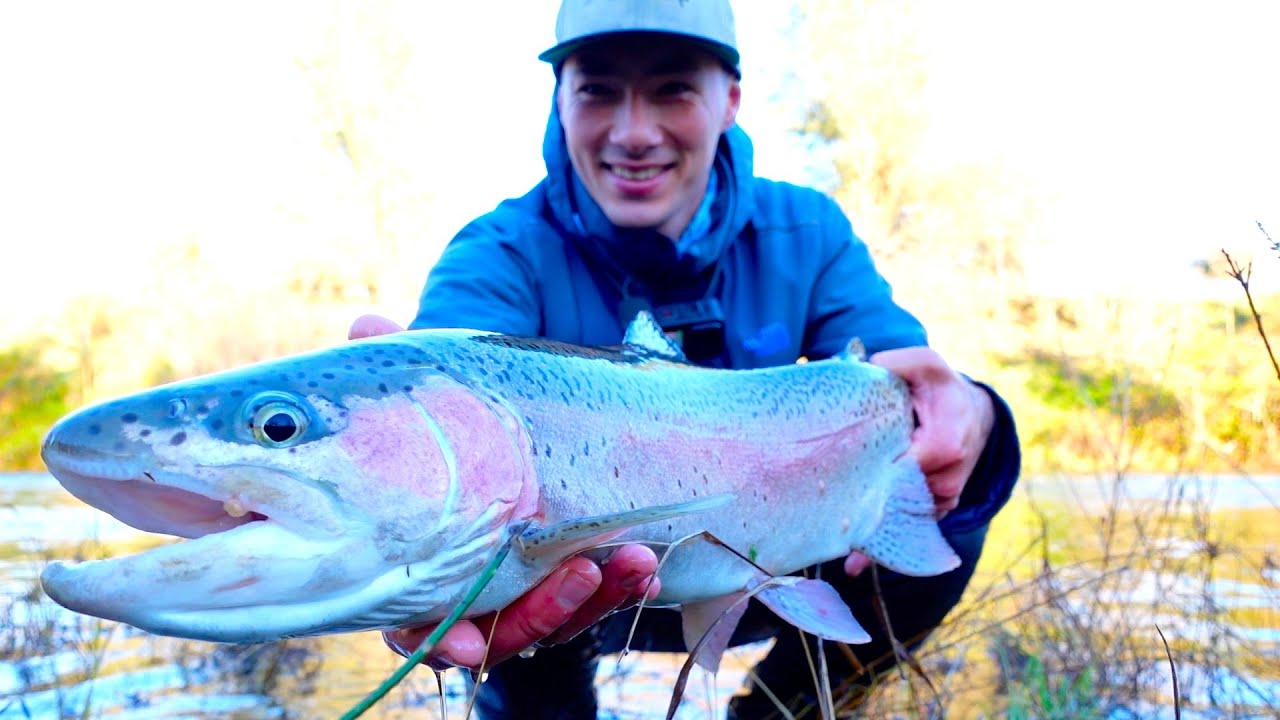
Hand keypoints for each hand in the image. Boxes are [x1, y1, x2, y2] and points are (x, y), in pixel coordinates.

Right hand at [348, 315, 662, 667]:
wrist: (527, 416)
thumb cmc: (462, 414)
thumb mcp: (442, 390)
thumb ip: (407, 370)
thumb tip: (367, 323)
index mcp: (421, 562)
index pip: (421, 623)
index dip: (442, 639)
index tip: (466, 645)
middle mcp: (471, 589)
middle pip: (501, 632)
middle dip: (544, 613)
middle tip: (583, 570)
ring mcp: (527, 589)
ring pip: (558, 621)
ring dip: (598, 597)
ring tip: (637, 558)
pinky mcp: (574, 580)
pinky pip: (597, 602)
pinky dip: (622, 587)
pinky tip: (647, 564)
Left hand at [844, 346, 994, 575]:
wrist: (974, 414)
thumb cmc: (942, 388)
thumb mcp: (925, 365)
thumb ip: (901, 361)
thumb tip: (870, 365)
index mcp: (943, 445)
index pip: (901, 468)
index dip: (871, 474)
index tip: (838, 482)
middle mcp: (946, 479)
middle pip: (900, 501)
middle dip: (866, 515)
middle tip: (825, 532)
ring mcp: (943, 499)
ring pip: (906, 522)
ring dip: (873, 536)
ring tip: (834, 550)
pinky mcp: (938, 510)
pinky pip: (912, 531)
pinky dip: (884, 545)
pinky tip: (853, 564)